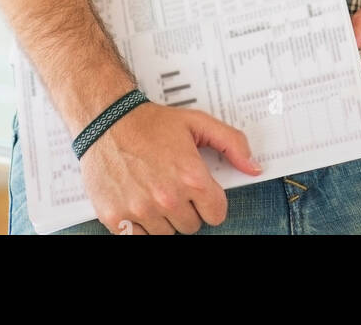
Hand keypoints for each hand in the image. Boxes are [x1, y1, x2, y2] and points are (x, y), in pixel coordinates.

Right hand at [79, 102, 262, 234]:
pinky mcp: (116, 219)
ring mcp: (140, 211)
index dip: (210, 200)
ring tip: (153, 189)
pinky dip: (140, 226)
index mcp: (191, 177)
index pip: (217, 214)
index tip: (198, 189)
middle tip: (172, 184)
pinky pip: (139, 239)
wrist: (106, 120)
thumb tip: (254, 167)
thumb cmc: (150, 122)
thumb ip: (231, 143)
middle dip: (186, 208)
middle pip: (192, 226)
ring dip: (163, 217)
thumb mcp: (197, 123)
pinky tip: (137, 201)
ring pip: (166, 234)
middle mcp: (167, 198)